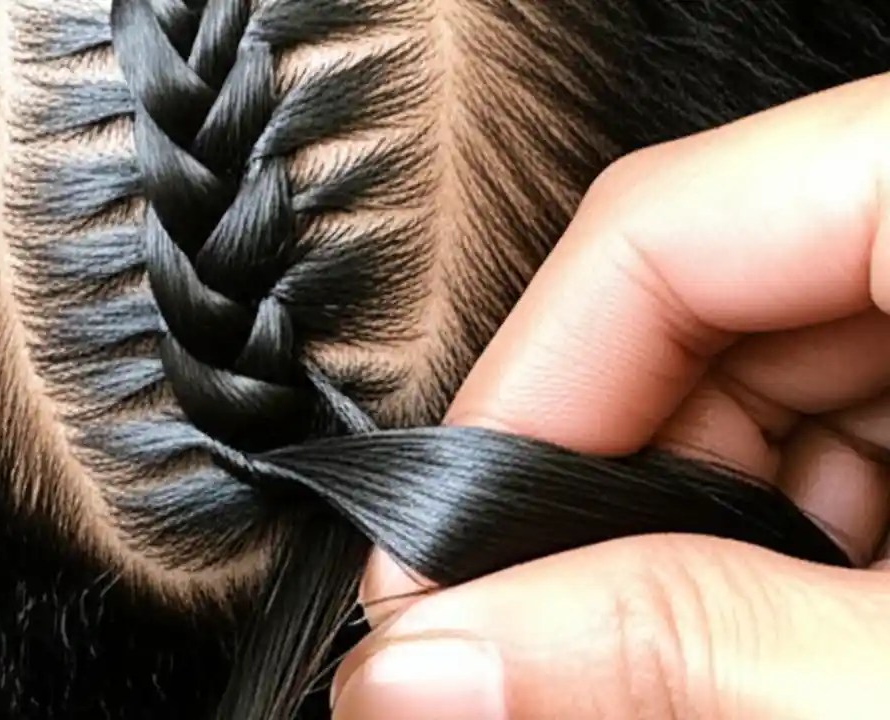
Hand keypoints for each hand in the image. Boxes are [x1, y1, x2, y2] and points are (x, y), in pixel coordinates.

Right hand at [331, 72, 889, 718]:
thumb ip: (675, 644)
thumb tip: (431, 663)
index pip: (657, 230)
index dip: (514, 404)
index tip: (432, 556)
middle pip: (697, 305)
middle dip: (596, 489)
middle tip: (523, 634)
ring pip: (766, 366)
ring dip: (697, 522)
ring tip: (680, 651)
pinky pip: (857, 406)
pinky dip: (797, 522)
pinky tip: (794, 620)